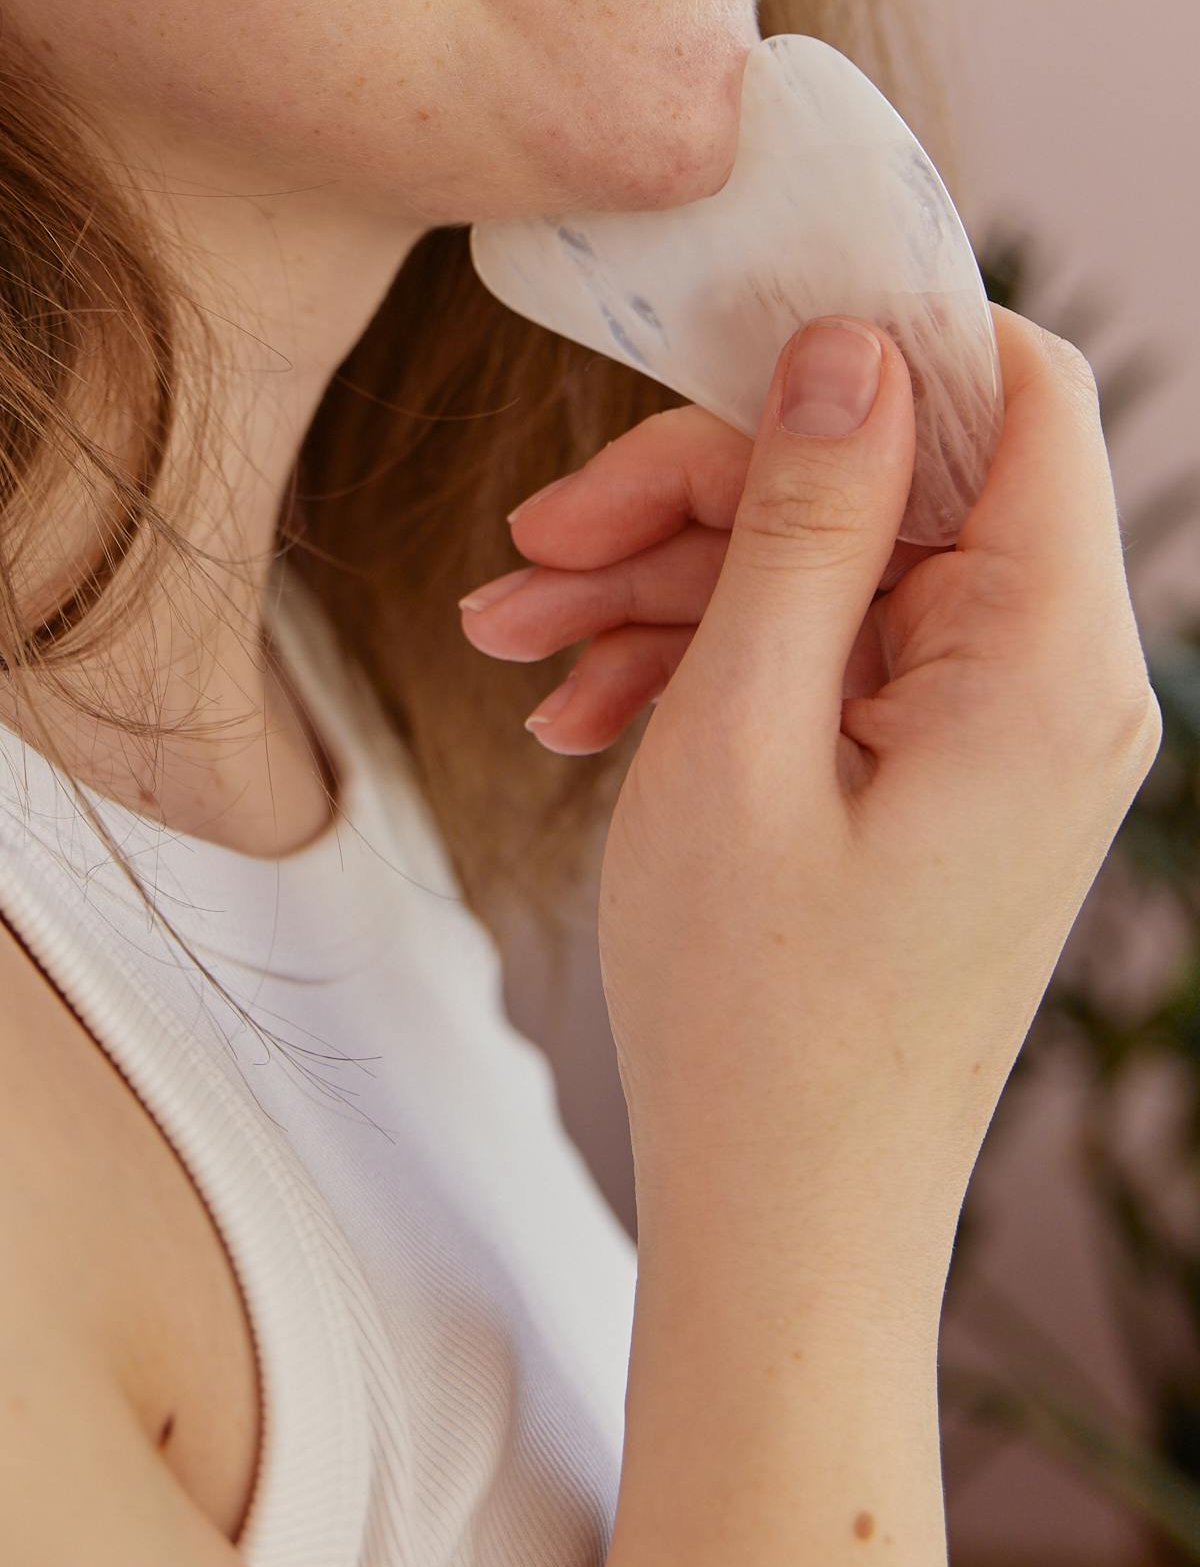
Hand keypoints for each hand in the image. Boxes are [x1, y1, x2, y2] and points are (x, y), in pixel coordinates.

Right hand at [464, 311, 1160, 1269]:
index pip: (1022, 388)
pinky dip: (703, 661)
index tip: (721, 338)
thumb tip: (845, 344)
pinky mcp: (941, 773)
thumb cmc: (760, 1013)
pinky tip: (576, 703)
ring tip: (514, 634)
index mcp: (1046, 658)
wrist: (783, 1230)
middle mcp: (1052, 680)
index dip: (880, 336)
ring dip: (668, 583)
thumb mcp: (741, 731)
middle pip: (891, 478)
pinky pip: (829, 657)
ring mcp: (996, 731)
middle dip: (701, 491)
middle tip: (538, 537)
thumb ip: (800, 521)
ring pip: (836, 567)